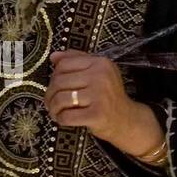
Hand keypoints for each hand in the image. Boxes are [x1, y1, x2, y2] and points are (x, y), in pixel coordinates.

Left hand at [45, 49, 162, 156]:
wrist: (126, 120)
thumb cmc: (108, 96)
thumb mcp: (97, 72)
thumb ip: (76, 61)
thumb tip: (53, 56)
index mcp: (100, 63)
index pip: (64, 64)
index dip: (53, 76)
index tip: (54, 85)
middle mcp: (101, 76)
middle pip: (59, 81)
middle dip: (50, 94)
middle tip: (50, 102)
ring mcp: (100, 96)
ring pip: (60, 99)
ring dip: (53, 108)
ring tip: (56, 112)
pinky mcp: (97, 115)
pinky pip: (67, 116)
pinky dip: (60, 119)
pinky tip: (63, 119)